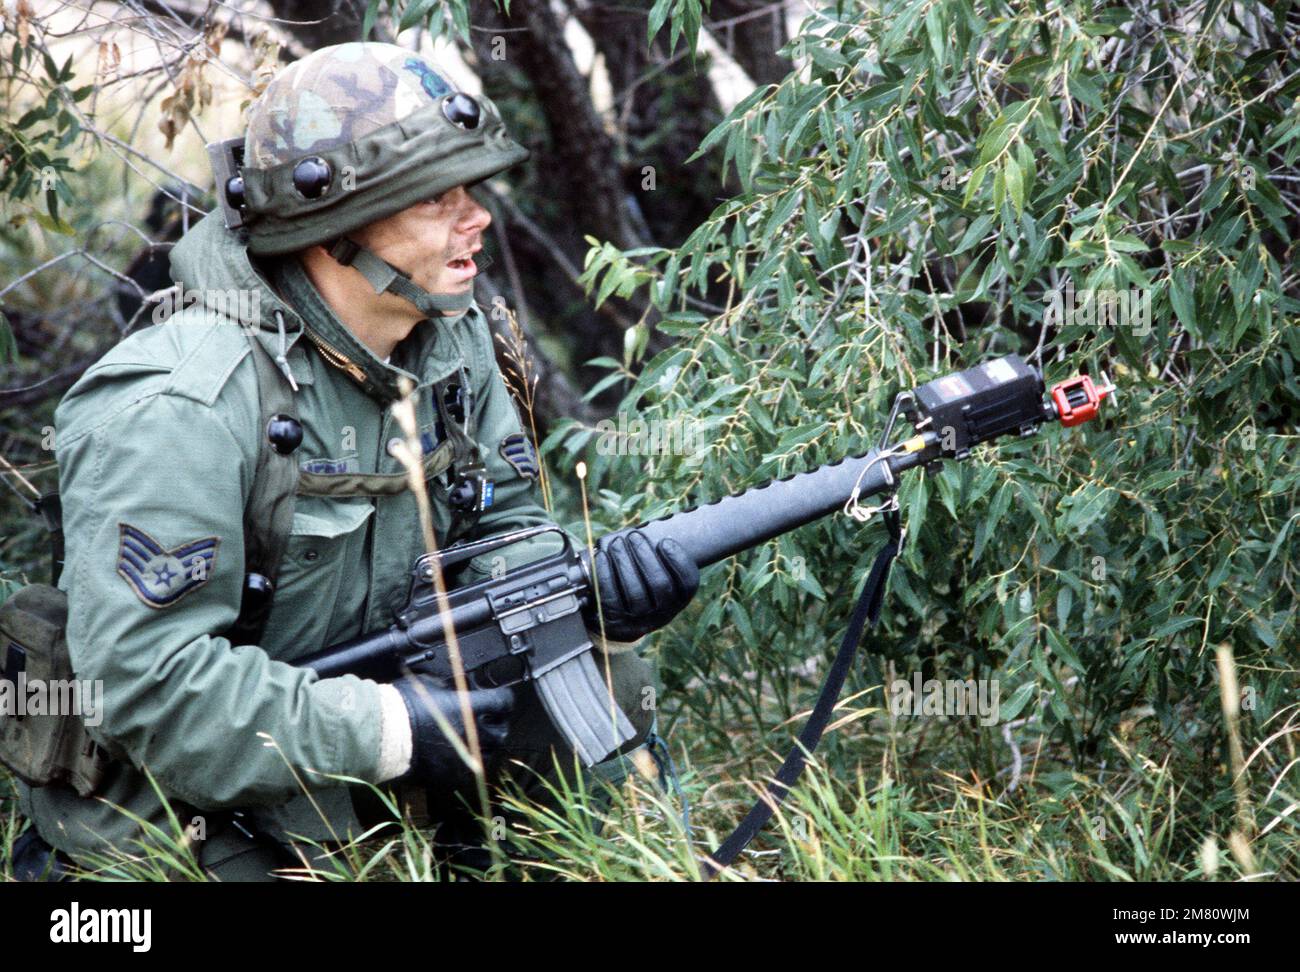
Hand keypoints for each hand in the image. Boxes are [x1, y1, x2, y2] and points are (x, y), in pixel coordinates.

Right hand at [394, 675, 514, 787]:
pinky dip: (468, 764)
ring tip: (476, 741)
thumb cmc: (402, 705)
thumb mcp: (430, 684)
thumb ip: (450, 688)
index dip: (503, 698)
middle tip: (489, 720)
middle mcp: (472, 734)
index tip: (499, 697)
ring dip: (486, 746)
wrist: (382, 736)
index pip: (503, 702)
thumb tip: (457, 688)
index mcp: (470, 708)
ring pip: (490, 755)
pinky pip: (469, 772)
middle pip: (502, 732)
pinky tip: (459, 757)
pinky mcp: (451, 776)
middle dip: (498, 725)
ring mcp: (463, 757)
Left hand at [585, 530, 698, 642]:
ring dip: (624, 562)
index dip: (679, 561)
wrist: (613, 618)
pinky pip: (611, 597)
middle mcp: (662, 615)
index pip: (688, 583)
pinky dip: (605, 574)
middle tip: (634, 536)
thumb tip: (656, 527)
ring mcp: (638, 622)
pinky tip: (602, 557)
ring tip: (617, 542)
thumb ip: (658, 556)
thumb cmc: (637, 583)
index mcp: (678, 600)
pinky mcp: (614, 623)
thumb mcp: (655, 574)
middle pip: (660, 585)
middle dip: (646, 556)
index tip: (664, 541)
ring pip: (635, 592)